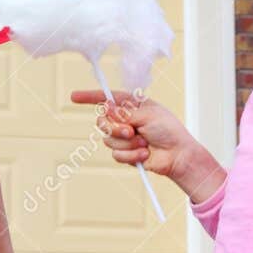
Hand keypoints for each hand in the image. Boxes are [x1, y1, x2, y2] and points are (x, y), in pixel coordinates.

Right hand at [69, 88, 217, 198]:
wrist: (178, 155)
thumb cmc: (169, 131)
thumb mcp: (148, 115)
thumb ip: (124, 113)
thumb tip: (106, 109)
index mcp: (132, 105)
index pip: (107, 98)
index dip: (90, 97)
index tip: (74, 97)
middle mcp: (126, 120)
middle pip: (102, 121)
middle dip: (114, 128)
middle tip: (131, 131)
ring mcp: (125, 137)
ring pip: (107, 139)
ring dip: (127, 143)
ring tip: (144, 143)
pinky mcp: (126, 153)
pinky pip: (116, 154)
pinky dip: (131, 155)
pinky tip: (145, 153)